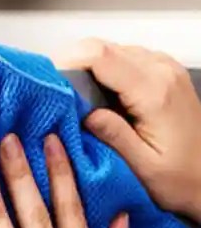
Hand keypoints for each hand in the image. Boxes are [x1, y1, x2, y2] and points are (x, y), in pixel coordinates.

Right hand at [59, 39, 200, 221]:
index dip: (66, 62)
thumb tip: (80, 112)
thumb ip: (112, 134)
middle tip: (55, 95)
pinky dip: (104, 70)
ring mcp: (166, 69)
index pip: (101, 55)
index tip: (46, 83)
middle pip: (103, 47)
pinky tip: (97, 95)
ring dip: (87, 68)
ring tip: (72, 98)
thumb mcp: (142, 167)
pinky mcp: (165, 73)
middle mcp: (162, 72)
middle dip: (72, 65)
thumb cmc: (180, 180)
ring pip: (112, 49)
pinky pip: (126, 58)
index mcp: (155, 93)